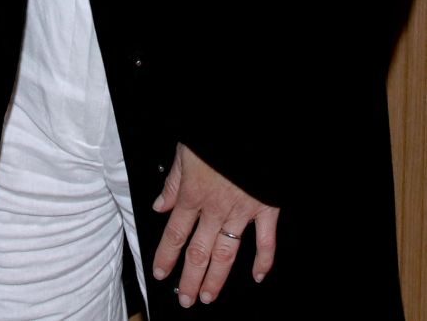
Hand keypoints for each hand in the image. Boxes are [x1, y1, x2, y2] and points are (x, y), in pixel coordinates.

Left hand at [151, 143, 277, 307]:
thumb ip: (172, 181)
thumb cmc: (212, 135)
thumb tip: (160, 205)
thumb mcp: (184, 152)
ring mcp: (241, 212)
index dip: (166, 256)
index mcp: (192, 193)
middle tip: (185, 298)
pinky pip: (266, 241)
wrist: (247, 129)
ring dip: (216, 278)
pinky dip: (263, 261)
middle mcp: (215, 208)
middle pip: (199, 251)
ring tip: (208, 296)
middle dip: (189, 278)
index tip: (161, 273)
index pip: (175, 233)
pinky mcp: (265, 209)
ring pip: (227, 253)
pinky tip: (257, 276)